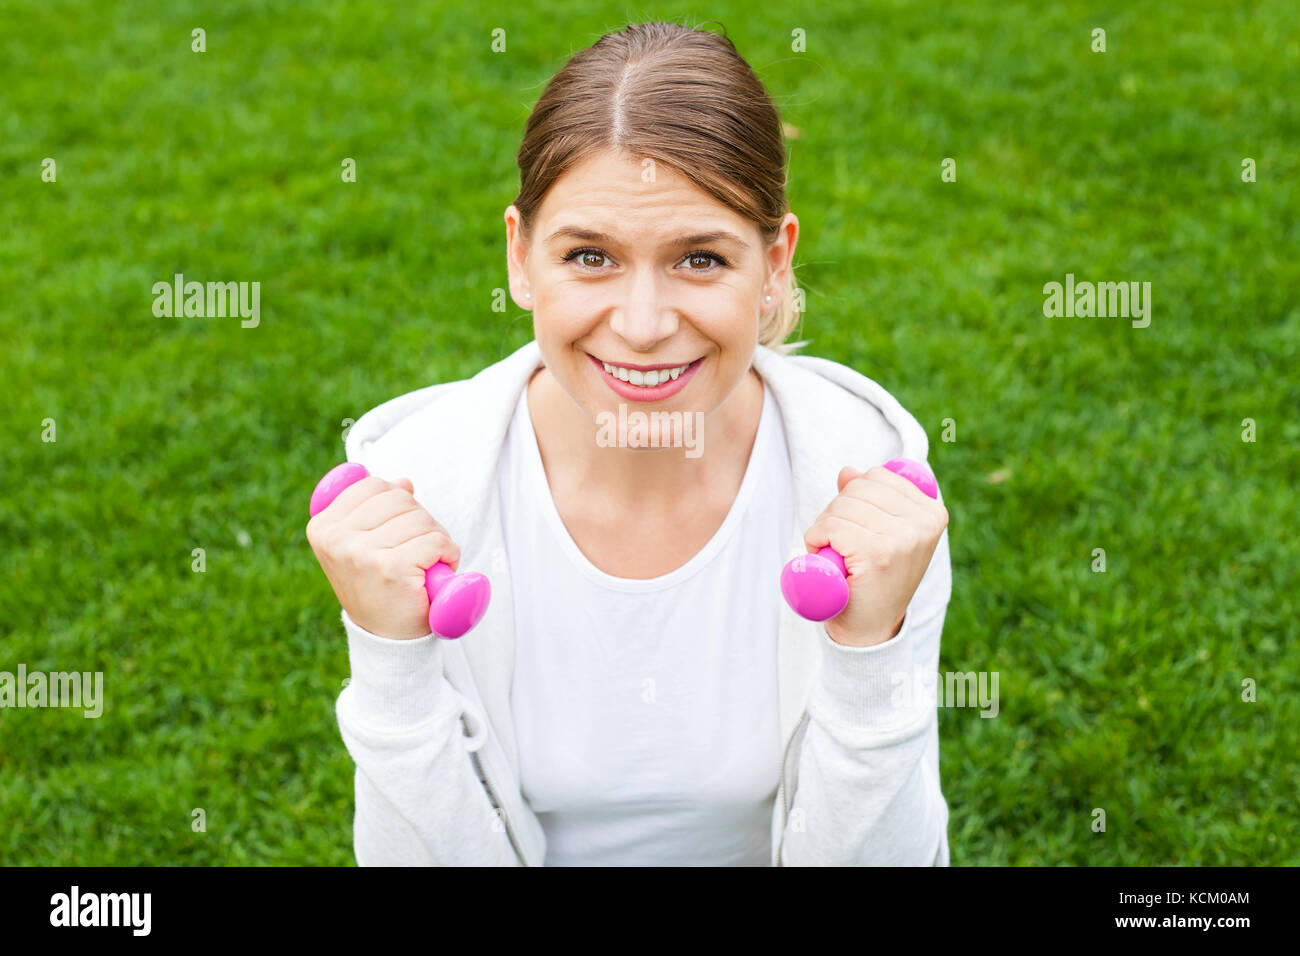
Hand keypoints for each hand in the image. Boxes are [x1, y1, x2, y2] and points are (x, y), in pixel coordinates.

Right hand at [305, 475, 461, 639]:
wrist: (387, 640)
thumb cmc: (380, 588)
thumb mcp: (367, 545)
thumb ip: (378, 510)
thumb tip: (403, 481)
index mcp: (323, 527)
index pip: (374, 485)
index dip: (398, 504)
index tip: (395, 534)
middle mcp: (336, 538)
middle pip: (400, 498)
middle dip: (420, 521)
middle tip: (415, 552)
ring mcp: (361, 553)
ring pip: (421, 518)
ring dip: (436, 539)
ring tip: (424, 565)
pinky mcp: (392, 568)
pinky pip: (436, 541)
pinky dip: (448, 553)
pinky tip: (437, 572)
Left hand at [802, 464, 948, 646]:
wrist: (871, 630)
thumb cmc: (874, 580)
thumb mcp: (879, 534)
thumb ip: (867, 499)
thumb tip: (847, 470)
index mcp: (931, 512)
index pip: (875, 477)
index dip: (854, 499)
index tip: (861, 530)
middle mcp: (924, 522)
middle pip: (856, 488)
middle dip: (837, 513)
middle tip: (845, 547)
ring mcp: (903, 537)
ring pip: (840, 507)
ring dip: (825, 529)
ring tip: (840, 556)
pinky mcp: (878, 553)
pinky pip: (831, 527)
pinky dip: (817, 540)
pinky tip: (830, 562)